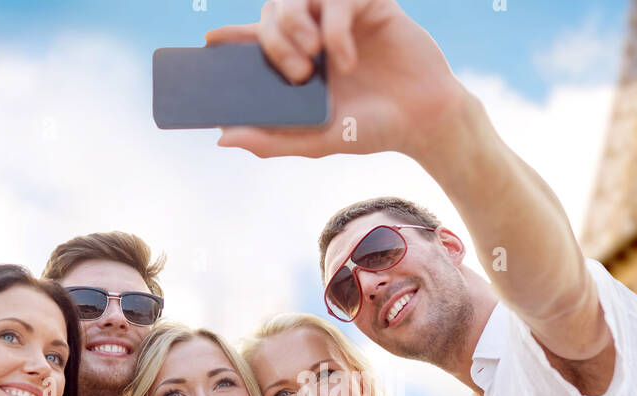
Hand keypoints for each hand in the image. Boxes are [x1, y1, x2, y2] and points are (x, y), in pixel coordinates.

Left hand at [206, 0, 467, 159]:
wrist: (426, 122)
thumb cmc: (374, 129)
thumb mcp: (318, 139)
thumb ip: (272, 140)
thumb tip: (223, 137)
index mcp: (301, 60)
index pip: (257, 38)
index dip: (232, 36)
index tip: (210, 43)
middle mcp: (318, 32)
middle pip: (272, 10)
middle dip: (272, 38)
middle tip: (295, 73)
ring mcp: (342, 15)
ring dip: (293, 22)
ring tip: (311, 58)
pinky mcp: (371, 3)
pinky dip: (334, 27)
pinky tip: (347, 60)